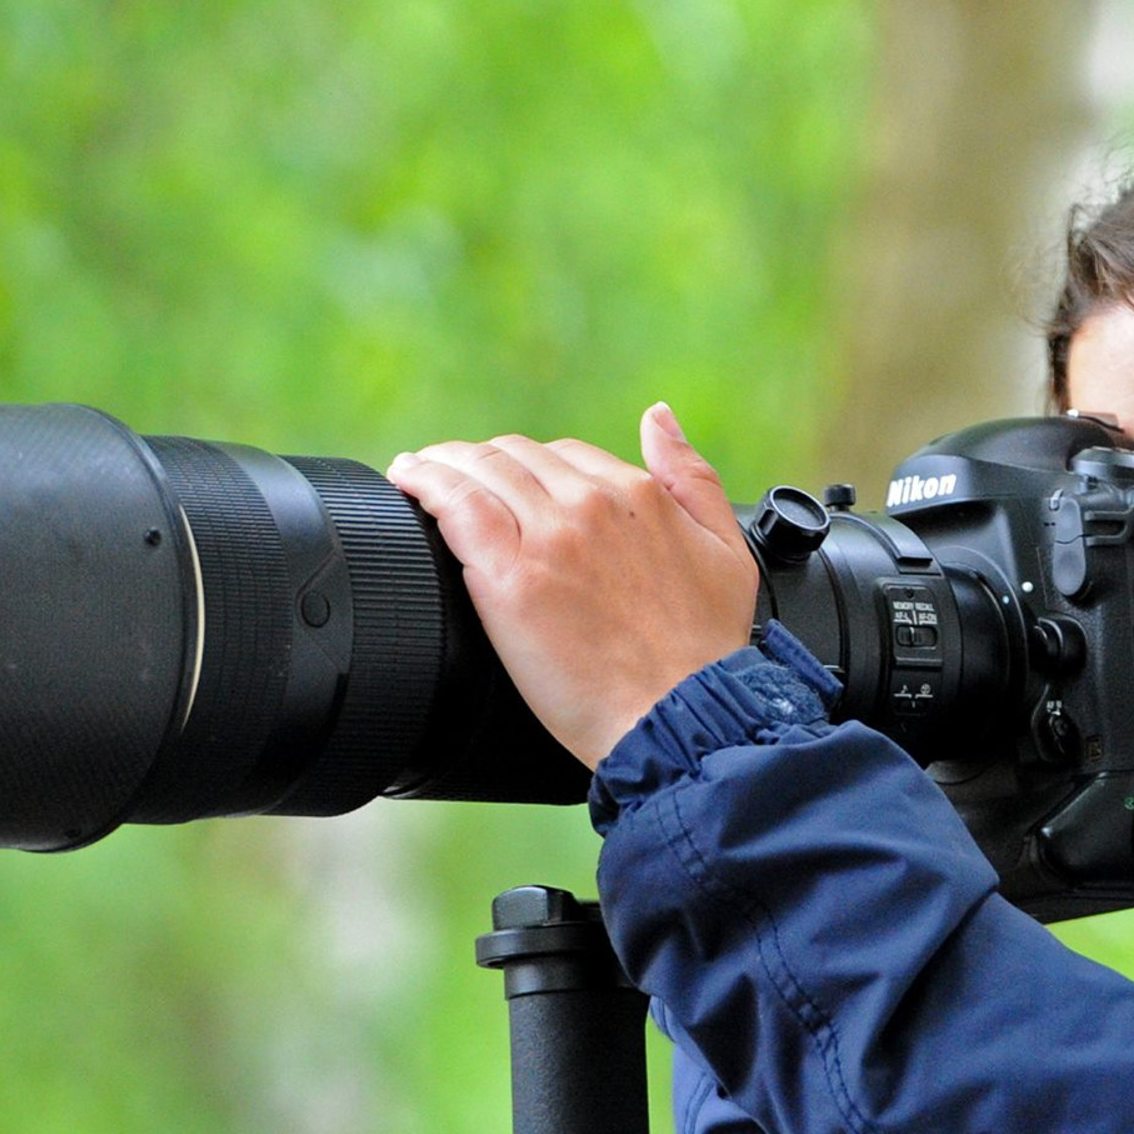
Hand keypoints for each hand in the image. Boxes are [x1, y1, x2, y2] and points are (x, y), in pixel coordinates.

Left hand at [385, 403, 759, 768]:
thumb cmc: (705, 652)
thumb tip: (658, 418)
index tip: (507, 485)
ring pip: (479, 470)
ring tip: (417, 472)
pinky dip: (425, 483)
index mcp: (637, 496)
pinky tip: (407, 481)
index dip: (530, 470)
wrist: (682, 716)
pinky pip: (455, 504)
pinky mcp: (510, 578)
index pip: (563, 456)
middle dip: (482, 464)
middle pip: (514, 457)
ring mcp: (548, 538)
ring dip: (442, 464)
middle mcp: (591, 504)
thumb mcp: (726, 550)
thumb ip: (692, 476)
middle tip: (453, 479)